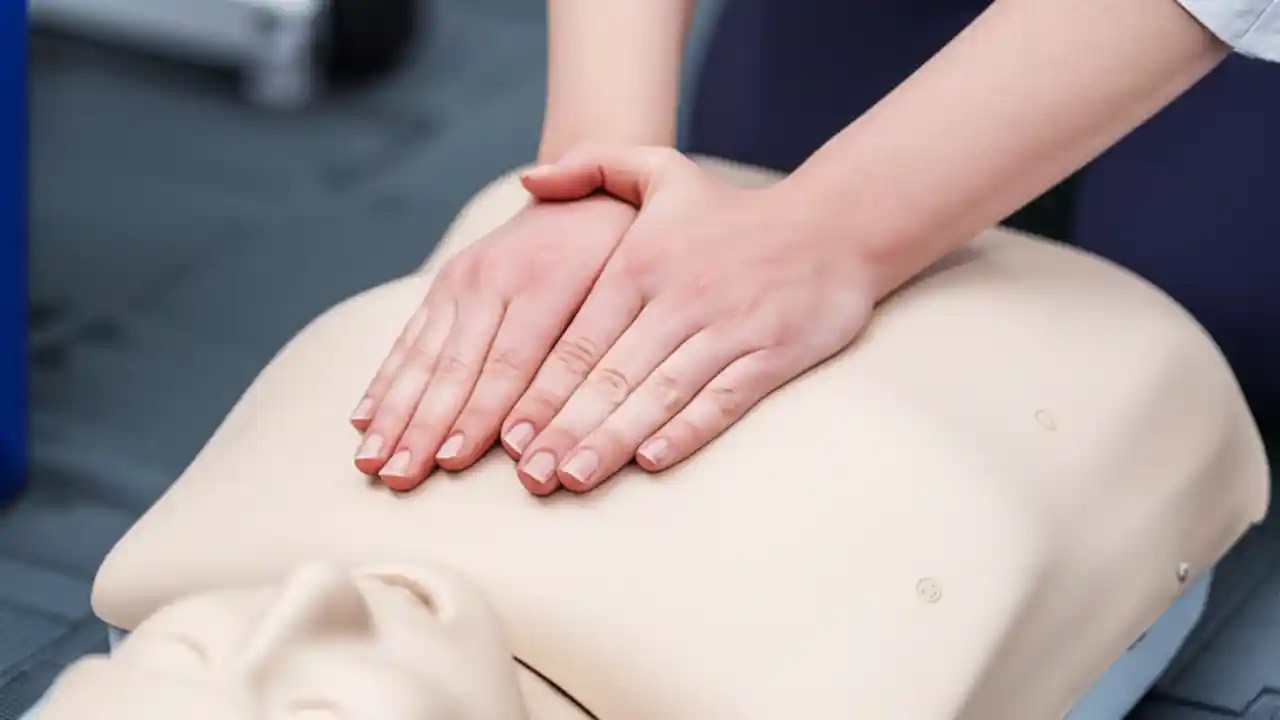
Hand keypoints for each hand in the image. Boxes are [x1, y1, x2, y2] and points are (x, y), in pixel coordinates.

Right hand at [351, 195, 635, 490]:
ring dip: (395, 414)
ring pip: (423, 357)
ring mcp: (464, 279)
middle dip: (423, 427)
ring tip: (371, 463)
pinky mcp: (446, 283)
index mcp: (546, 282)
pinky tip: (362, 419)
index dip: (479, 414)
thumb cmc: (626, 250)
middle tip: (399, 478)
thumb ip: (591, 347)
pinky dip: (385, 381)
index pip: (508, 364)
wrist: (597, 184)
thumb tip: (552, 425)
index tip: (452, 462)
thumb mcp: (627, 283)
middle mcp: (496, 278)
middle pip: (455, 367)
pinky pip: (410, 338)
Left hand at [506, 145, 877, 494]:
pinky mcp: (771, 355)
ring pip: (660, 394)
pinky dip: (687, 430)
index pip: (581, 338)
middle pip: (613, 375)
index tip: (508, 433)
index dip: (543, 389)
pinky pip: (723, 400)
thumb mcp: (661, 169)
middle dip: (566, 427)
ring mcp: (728, 329)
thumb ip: (591, 165)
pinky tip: (651, 461)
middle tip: (529, 476)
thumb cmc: (732, 211)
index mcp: (641, 262)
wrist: (833, 226)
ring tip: (574, 478)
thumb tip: (527, 182)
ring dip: (614, 440)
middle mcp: (680, 298)